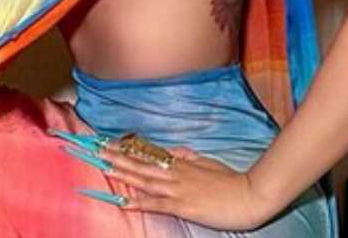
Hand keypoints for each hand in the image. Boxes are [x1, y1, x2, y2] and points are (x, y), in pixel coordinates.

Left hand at [97, 144, 275, 231]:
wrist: (250, 195)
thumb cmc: (232, 182)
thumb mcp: (209, 164)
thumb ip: (191, 158)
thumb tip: (177, 152)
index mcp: (182, 163)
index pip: (150, 154)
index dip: (129, 148)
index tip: (110, 142)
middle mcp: (177, 173)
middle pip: (142, 163)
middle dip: (118, 156)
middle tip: (97, 148)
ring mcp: (179, 188)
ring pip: (145, 179)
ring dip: (123, 172)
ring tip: (104, 165)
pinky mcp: (184, 205)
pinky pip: (158, 203)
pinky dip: (140, 202)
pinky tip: (125, 200)